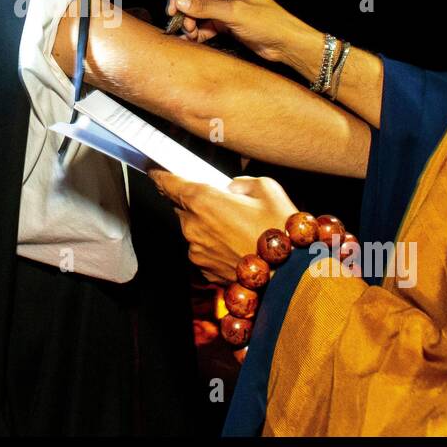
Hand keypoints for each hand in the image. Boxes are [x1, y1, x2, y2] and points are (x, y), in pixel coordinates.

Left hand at [148, 170, 296, 284]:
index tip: (156, 171)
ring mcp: (197, 252)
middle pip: (183, 208)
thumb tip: (232, 188)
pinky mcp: (205, 272)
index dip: (161, 176)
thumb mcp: (266, 188)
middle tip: (223, 204)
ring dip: (208, 227)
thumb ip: (241, 183)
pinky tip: (239, 246)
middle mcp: (192, 227)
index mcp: (202, 201)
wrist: (290, 275)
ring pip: (194, 231)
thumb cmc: (279, 231)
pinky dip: (216, 247)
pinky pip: (204, 252)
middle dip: (197, 203)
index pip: (168, 183)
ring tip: (240, 229)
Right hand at [164, 0, 306, 64]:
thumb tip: (182, 1)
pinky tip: (194, 39)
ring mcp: (225, 7)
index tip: (173, 7)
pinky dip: (198, 32)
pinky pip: (205, 24)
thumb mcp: (235, 13)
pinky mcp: (226, 22)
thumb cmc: (270, 23)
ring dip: (191, 23)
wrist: (285, 44)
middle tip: (182, 25)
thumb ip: (206, 7)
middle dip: (186, 11)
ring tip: (191, 34)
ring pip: (198, 12)